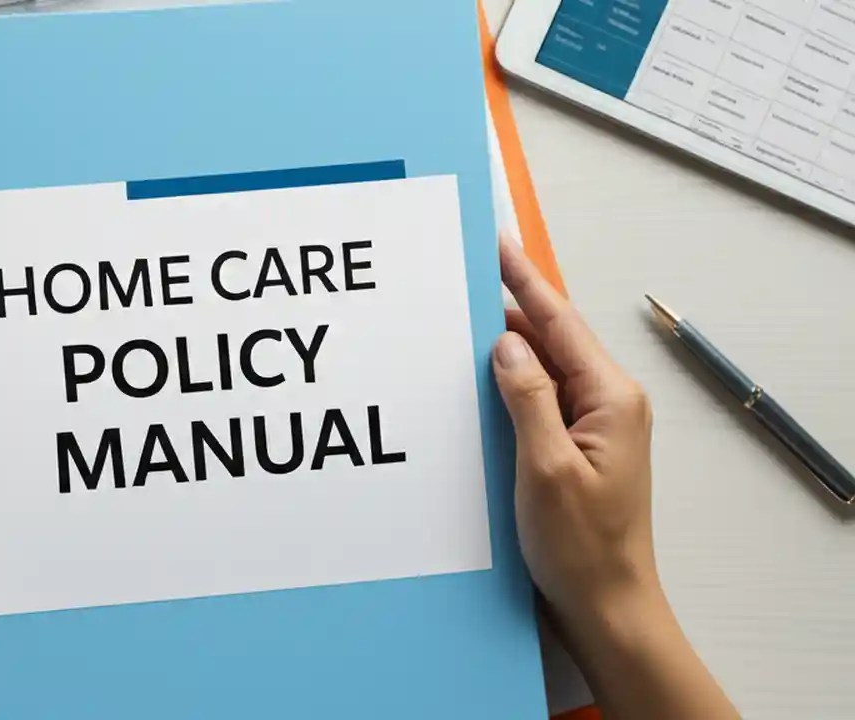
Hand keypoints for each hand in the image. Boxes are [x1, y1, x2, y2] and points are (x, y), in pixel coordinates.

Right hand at [493, 235, 734, 718]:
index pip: (560, 322)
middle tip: (460, 283)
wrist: (606, 605)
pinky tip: (479, 384)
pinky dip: (510, 387)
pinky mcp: (576, 448)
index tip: (496, 245)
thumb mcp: (546, 466)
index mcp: (611, 398)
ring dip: (506, 350)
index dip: (524, 280)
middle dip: (510, 309)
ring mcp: (594, 426)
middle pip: (553, 340)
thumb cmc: (581, 547)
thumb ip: (527, 396)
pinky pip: (540, 401)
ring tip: (460, 324)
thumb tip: (508, 340)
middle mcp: (608, 403)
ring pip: (544, 370)